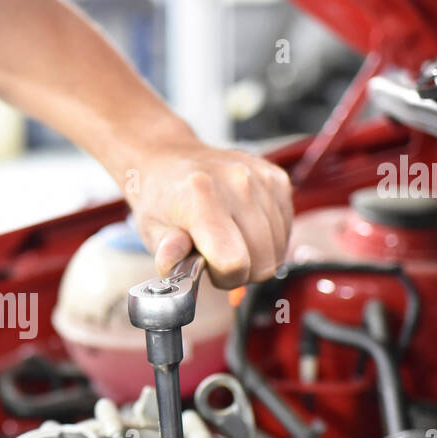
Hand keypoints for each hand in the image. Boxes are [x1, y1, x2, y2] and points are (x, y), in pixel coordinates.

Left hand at [126, 143, 293, 288]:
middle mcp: (237, 183)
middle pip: (263, 262)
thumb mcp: (150, 229)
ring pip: (277, 250)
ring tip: (229, 241)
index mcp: (200, 197)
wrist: (172, 159)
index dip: (223, 278)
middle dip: (241, 272)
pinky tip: (244, 229)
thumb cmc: (161, 200)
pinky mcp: (277, 179)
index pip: (234, 263)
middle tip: (217, 257)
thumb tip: (172, 263)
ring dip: (256, 257)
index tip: (208, 268)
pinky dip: (268, 240)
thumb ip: (165, 251)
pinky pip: (286, 231)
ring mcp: (261, 179)